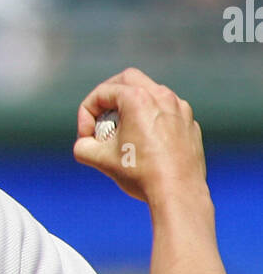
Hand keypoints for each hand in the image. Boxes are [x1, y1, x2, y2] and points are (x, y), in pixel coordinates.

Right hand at [73, 67, 207, 206]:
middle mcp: (161, 96)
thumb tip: (84, 142)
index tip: (86, 136)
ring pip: (151, 93)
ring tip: (124, 130)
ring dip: (133, 105)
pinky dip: (152, 118)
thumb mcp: (101, 160)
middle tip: (101, 115)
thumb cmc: (140, 174)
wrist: (178, 193)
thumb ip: (82, 146)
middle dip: (109, 95)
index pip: (102, 93)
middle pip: (128, 79)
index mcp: (137, 98)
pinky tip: (147, 141)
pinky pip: (167, 111)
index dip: (86, 112)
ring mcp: (180, 108)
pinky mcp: (190, 123)